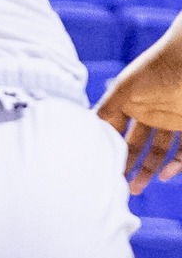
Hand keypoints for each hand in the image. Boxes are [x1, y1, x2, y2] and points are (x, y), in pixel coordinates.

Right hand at [99, 24, 181, 190]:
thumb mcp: (122, 91)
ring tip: (138, 188)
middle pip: (135, 146)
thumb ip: (104, 112)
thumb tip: (85, 135)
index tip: (101, 170)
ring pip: (158, 152)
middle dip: (126, 166)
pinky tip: (166, 174)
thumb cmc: (155, 68)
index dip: (109, 151)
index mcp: (129, 105)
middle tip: (118, 186)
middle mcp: (149, 114)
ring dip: (149, 170)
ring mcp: (170, 120)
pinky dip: (177, 164)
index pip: (115, 133)